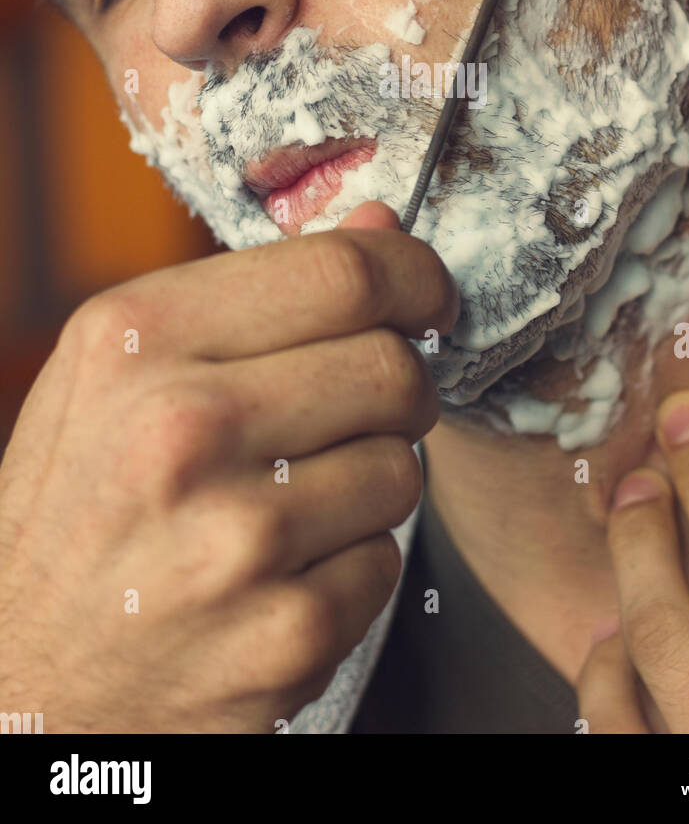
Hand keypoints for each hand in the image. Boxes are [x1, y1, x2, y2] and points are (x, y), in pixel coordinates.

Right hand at [0, 201, 456, 732]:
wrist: (26, 685)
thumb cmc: (77, 510)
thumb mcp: (120, 374)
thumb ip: (250, 293)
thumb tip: (379, 226)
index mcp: (136, 341)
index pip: (342, 272)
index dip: (412, 275)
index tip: (426, 295)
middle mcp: (181, 430)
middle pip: (393, 366)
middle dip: (398, 385)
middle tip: (361, 408)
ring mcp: (237, 540)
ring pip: (402, 467)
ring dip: (368, 482)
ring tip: (290, 503)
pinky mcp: (285, 634)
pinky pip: (388, 562)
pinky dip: (351, 567)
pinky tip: (280, 575)